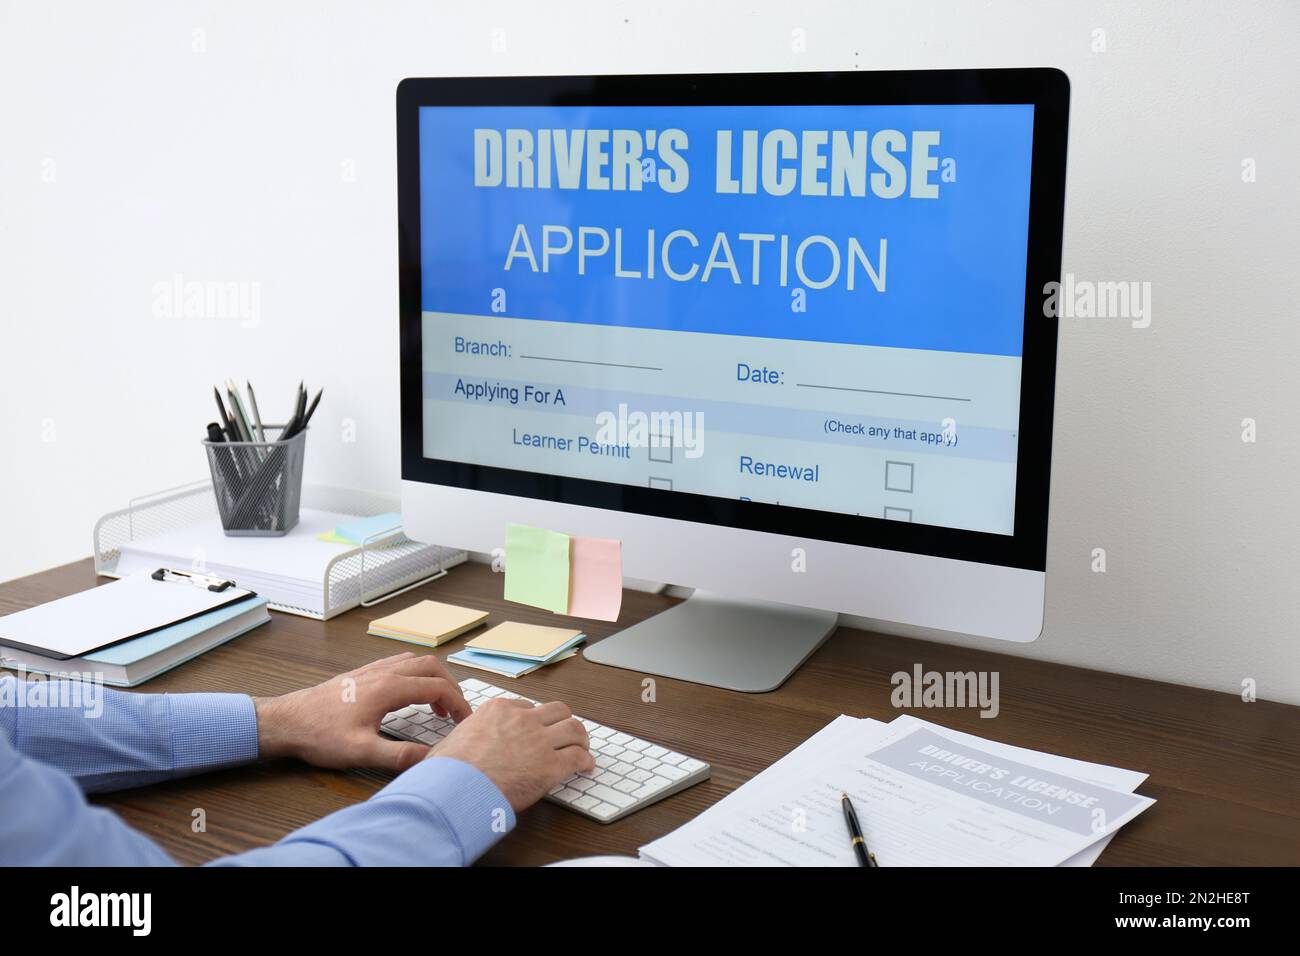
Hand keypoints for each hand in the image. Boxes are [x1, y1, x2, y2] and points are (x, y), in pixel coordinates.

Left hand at [252, 652, 470, 772]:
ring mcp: (372, 670)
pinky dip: (416, 675)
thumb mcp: (360, 752)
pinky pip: (399, 664)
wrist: (286, 721)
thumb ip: (398, 755)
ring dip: (434, 679)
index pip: (437, 687)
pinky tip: (409, 694)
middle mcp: (383, 672)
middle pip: (431, 667)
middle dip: (451, 687)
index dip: (458, 704)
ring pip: (415, 662)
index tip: (466, 722)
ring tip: (437, 706)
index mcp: (388, 688)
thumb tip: (431, 758)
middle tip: (456, 713)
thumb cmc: (320, 735)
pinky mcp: (362, 674)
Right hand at [431, 698, 593, 811]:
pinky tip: (585, 767)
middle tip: (566, 733)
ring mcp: (539, 740)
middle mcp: (522, 719)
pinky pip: (578, 757)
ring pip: (574, 729)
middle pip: (557, 711)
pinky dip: (585, 761)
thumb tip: (450, 748)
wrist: (458, 787)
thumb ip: (462, 739)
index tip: (537, 729)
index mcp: (498, 710)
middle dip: (564, 721)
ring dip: (580, 739)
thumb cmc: (449, 769)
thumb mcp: (450, 741)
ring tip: (582, 747)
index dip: (535, 720)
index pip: (527, 706)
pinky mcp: (551, 765)